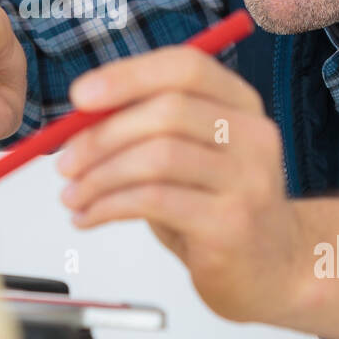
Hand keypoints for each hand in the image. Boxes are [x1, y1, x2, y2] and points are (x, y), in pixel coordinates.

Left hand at [55, 45, 298, 323]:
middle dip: (102, 135)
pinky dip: (109, 207)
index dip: (127, 75)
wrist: (274, 271)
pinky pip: (155, 202)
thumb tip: (78, 118)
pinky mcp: (231, 225)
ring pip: (158, 157)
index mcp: (240, 104)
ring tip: (73, 196)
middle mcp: (252, 135)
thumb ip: (147, 128)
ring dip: (100, 176)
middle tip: (64, 162)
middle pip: (167, 111)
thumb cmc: (218, 207)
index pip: (185, 67)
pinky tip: (90, 217)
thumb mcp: (190, 156)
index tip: (79, 97)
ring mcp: (248, 181)